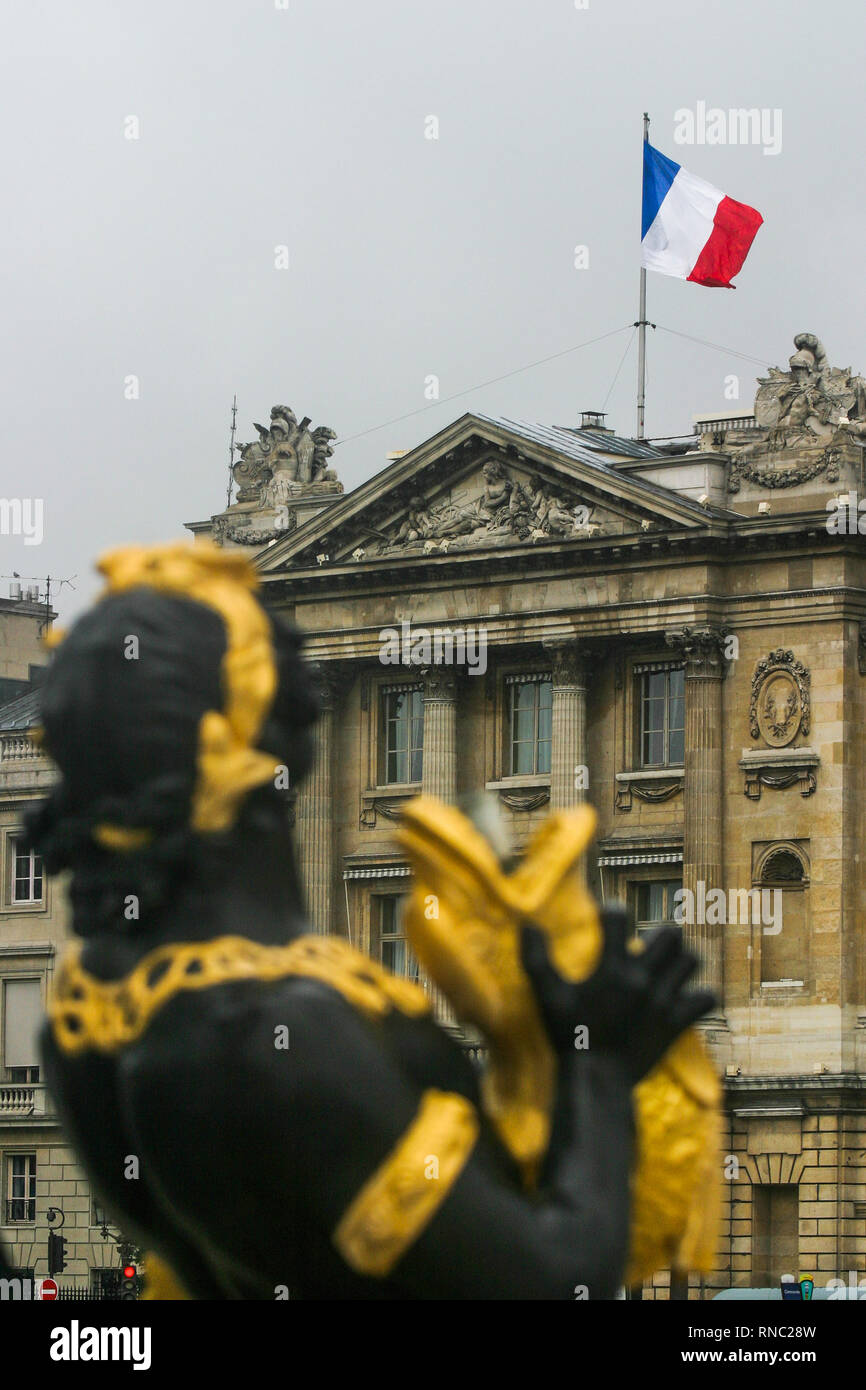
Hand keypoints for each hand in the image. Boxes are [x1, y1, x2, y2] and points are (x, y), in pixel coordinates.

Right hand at [520, 905, 715, 1082]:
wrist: (597, 1079)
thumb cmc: (569, 1035)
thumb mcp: (547, 996)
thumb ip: (535, 958)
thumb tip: (527, 924)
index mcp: (612, 968)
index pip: (618, 915)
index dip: (611, 911)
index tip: (605, 918)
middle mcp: (643, 978)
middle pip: (670, 933)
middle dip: (659, 934)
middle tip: (645, 946)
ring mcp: (663, 1000)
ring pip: (691, 961)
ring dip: (681, 960)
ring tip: (666, 967)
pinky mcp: (676, 1022)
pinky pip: (706, 999)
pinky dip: (699, 995)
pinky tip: (684, 996)